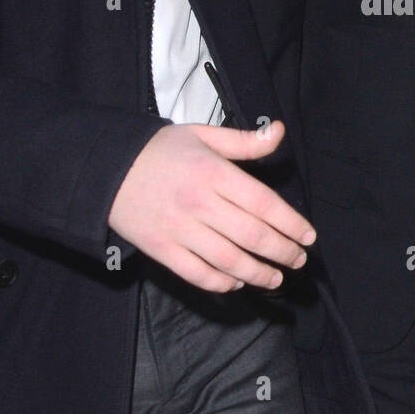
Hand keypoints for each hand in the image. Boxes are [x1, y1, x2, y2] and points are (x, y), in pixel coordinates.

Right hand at [108, 121, 315, 293]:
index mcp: (213, 173)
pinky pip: (197, 273)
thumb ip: (244, 141)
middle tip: (298, 260)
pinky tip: (237, 282)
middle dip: (282, 252)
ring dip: (258, 273)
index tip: (308, 236)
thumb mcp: (203, 135)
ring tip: (276, 278)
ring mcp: (179, 229)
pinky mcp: (161, 249)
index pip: (263, 203)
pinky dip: (221, 282)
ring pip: (229, 260)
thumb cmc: (160, 150)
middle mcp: (199, 203)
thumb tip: (279, 131)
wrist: (106, 168)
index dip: (291, 223)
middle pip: (252, 235)